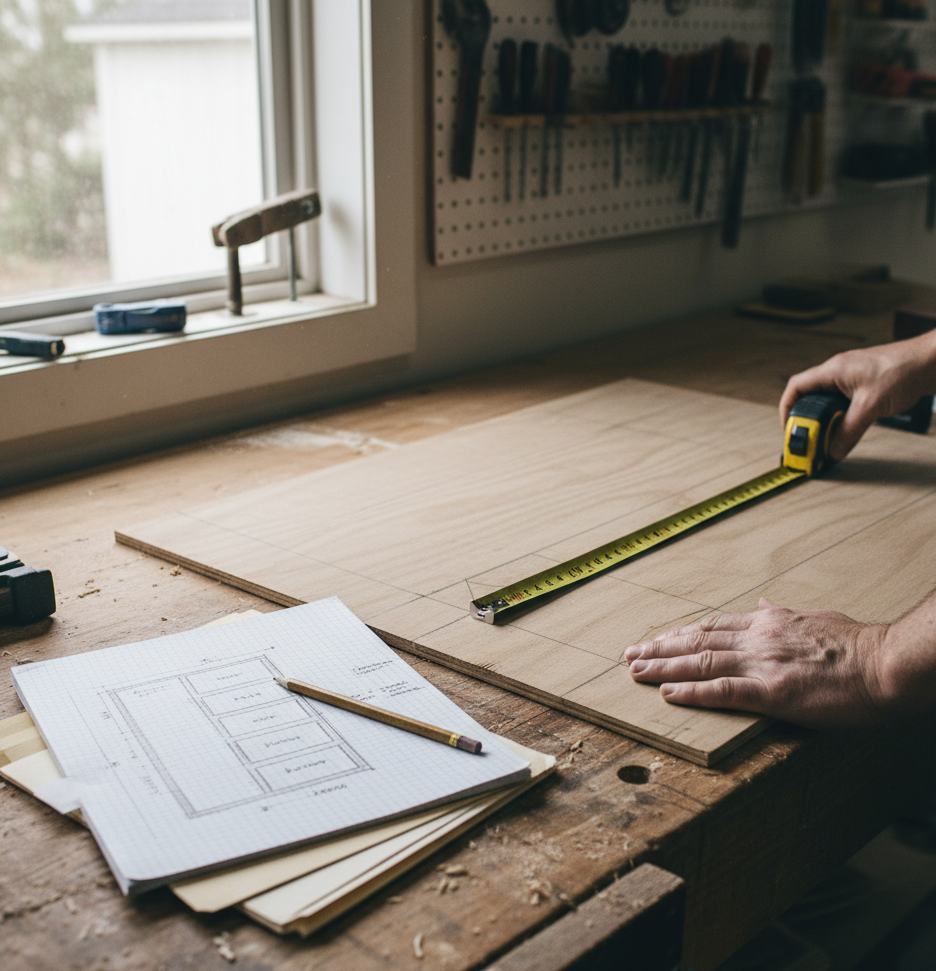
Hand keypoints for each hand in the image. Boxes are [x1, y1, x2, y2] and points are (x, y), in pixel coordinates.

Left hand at [624, 599, 889, 727]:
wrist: (885, 663)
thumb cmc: (858, 645)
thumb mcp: (815, 617)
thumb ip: (784, 614)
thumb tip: (765, 604)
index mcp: (767, 624)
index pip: (712, 626)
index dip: (680, 633)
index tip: (657, 638)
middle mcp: (757, 639)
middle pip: (697, 641)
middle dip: (659, 647)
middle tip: (629, 654)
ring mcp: (763, 665)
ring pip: (700, 662)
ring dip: (663, 666)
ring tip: (634, 671)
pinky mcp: (773, 693)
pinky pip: (723, 691)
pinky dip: (691, 691)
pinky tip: (667, 693)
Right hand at [779, 331, 935, 460]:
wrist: (932, 361)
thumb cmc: (903, 370)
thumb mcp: (870, 407)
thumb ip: (849, 431)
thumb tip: (834, 450)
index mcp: (832, 371)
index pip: (796, 387)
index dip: (787, 408)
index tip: (788, 428)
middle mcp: (838, 372)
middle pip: (809, 396)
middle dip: (805, 418)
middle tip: (808, 438)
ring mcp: (852, 377)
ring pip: (827, 400)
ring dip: (825, 419)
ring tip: (827, 436)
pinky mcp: (865, 384)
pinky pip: (843, 402)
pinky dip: (841, 416)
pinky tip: (847, 427)